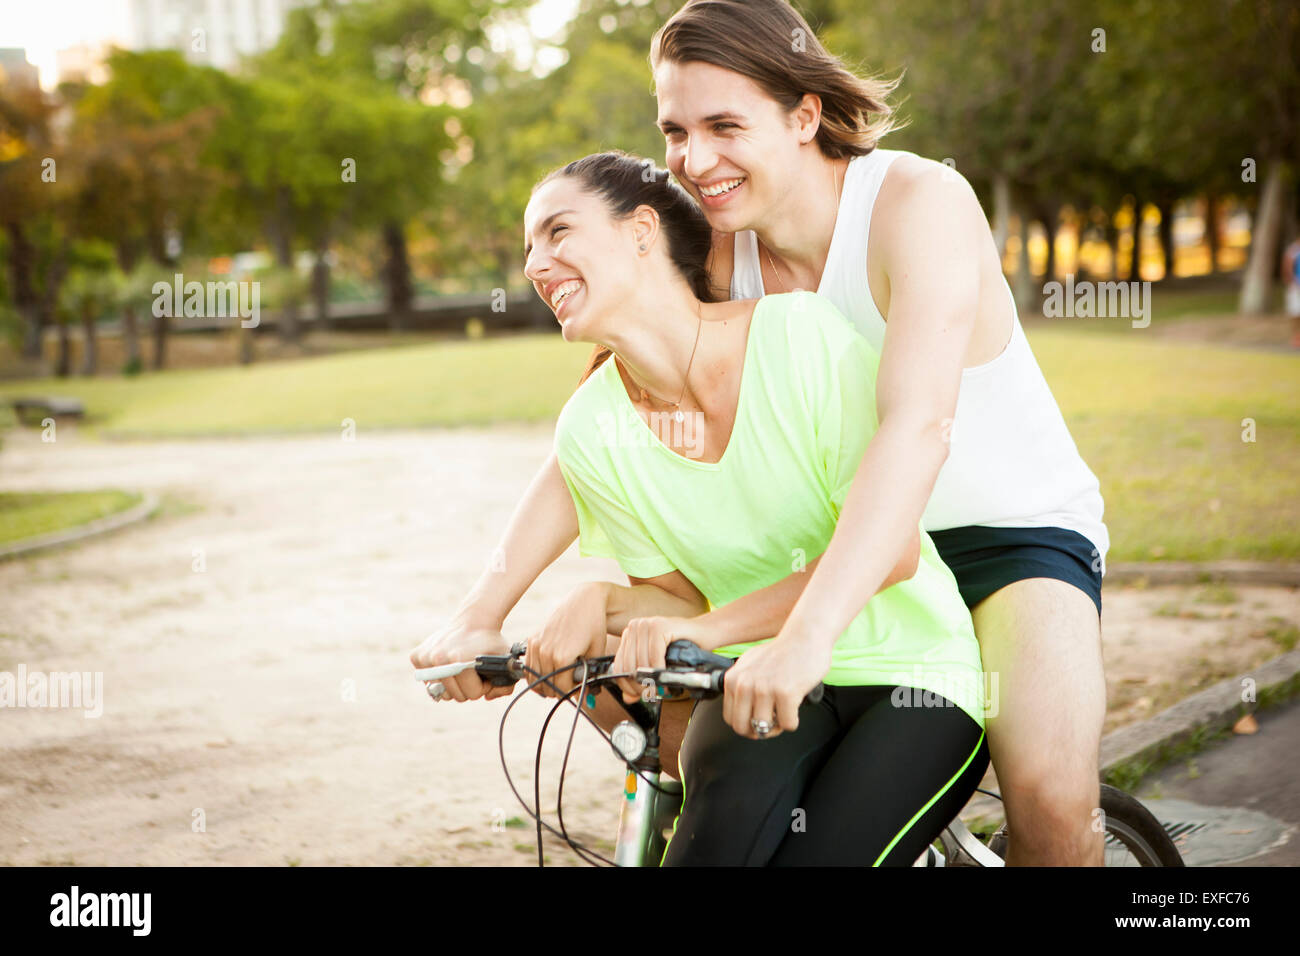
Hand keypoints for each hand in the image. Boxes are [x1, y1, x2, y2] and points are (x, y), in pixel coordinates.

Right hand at [409, 619, 511, 702]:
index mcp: (458, 659)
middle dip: (467, 687)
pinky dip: (439, 677)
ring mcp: (425, 657)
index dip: (482, 686)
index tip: (484, 674)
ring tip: (461, 669)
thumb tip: (488, 697)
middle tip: (473, 671)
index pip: (472, 694)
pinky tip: (448, 664)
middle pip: (455, 696)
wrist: (473, 620)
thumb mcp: (506, 659)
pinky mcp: (416, 656)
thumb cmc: (490, 642)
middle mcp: (438, 658)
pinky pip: (428, 682)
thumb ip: (505, 684)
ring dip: (453, 685)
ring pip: (441, 692)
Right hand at [525, 582, 610, 698]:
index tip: (579, 692)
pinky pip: (527, 666)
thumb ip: (590, 676)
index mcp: (562, 657)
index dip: (572, 694)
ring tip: (558, 680)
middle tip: (569, 686)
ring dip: (545, 684)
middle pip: (547, 687)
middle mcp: (546, 652)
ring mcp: (536, 645)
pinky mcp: (532, 639)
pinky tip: (546, 672)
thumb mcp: (596, 652)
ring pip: (534, 679)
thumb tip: (587, 696)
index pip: (561, 689)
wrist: (584, 601)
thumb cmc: (594, 626)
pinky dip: (534, 673)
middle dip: (559, 690)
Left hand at [611, 616, 692, 703]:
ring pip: (640, 662)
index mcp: (630, 634)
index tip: (636, 696)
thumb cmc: (683, 646)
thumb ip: (641, 679)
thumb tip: (627, 698)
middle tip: (650, 695)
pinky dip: (659, 671)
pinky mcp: (659, 626)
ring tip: (658, 689)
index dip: (626, 684)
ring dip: (649, 681)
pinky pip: (654, 656)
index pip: (618, 664)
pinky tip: (664, 679)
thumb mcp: (657, 664)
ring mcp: (646, 624)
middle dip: (638, 685)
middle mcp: (635, 626)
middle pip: (628, 664)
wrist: (706, 632)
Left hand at [722, 635, 830, 739]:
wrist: (805, 636)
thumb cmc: (781, 651)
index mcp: (733, 679)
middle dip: (758, 732)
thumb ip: (741, 684)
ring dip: (777, 727)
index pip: (730, 718)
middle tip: (771, 725)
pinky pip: (787, 724)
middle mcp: (745, 684)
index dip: (745, 726)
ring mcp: (764, 689)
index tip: (756, 722)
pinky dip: (793, 721)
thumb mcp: (750, 664)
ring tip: (784, 713)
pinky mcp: (785, 693)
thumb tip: (738, 711)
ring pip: (764, 729)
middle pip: (743, 728)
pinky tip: (795, 707)